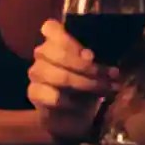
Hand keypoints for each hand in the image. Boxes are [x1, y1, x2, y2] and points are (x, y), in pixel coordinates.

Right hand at [27, 20, 117, 139]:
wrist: (73, 116)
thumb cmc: (85, 85)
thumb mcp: (94, 69)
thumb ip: (90, 60)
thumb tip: (88, 55)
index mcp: (55, 41)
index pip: (50, 28)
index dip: (69, 39)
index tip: (90, 55)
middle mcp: (42, 54)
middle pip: (57, 52)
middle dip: (87, 67)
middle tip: (111, 76)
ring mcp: (36, 73)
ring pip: (58, 76)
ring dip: (85, 84)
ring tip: (104, 90)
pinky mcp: (34, 93)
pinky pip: (54, 96)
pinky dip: (72, 102)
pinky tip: (82, 106)